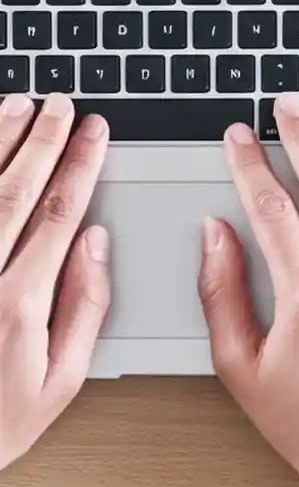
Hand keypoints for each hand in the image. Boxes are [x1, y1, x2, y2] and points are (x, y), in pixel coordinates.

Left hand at [0, 95, 110, 469]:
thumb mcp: (61, 381)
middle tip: (61, 105)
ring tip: (18, 106)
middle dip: (43, 141)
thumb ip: (85, 307)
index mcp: (18, 304)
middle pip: (13, 190)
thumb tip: (97, 245)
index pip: (58, 214)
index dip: (81, 166)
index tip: (96, 132)